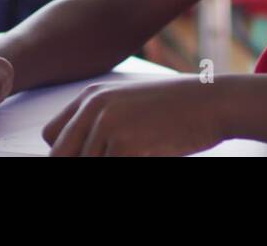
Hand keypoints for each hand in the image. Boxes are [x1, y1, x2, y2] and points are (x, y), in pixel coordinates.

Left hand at [42, 76, 226, 155]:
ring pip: (88, 164)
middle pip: (62, 157)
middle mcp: (94, 109)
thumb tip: (80, 151)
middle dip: (82, 163)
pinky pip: (112, 169)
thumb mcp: (129, 104)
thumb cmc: (176, 108)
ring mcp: (109, 127)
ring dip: (111, 163)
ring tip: (141, 150)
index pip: (52, 137)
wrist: (213, 102)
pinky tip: (150, 154)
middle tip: (118, 155)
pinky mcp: (126, 148)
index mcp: (92, 97)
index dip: (67, 153)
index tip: (89, 155)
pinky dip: (131, 166)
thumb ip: (100, 122)